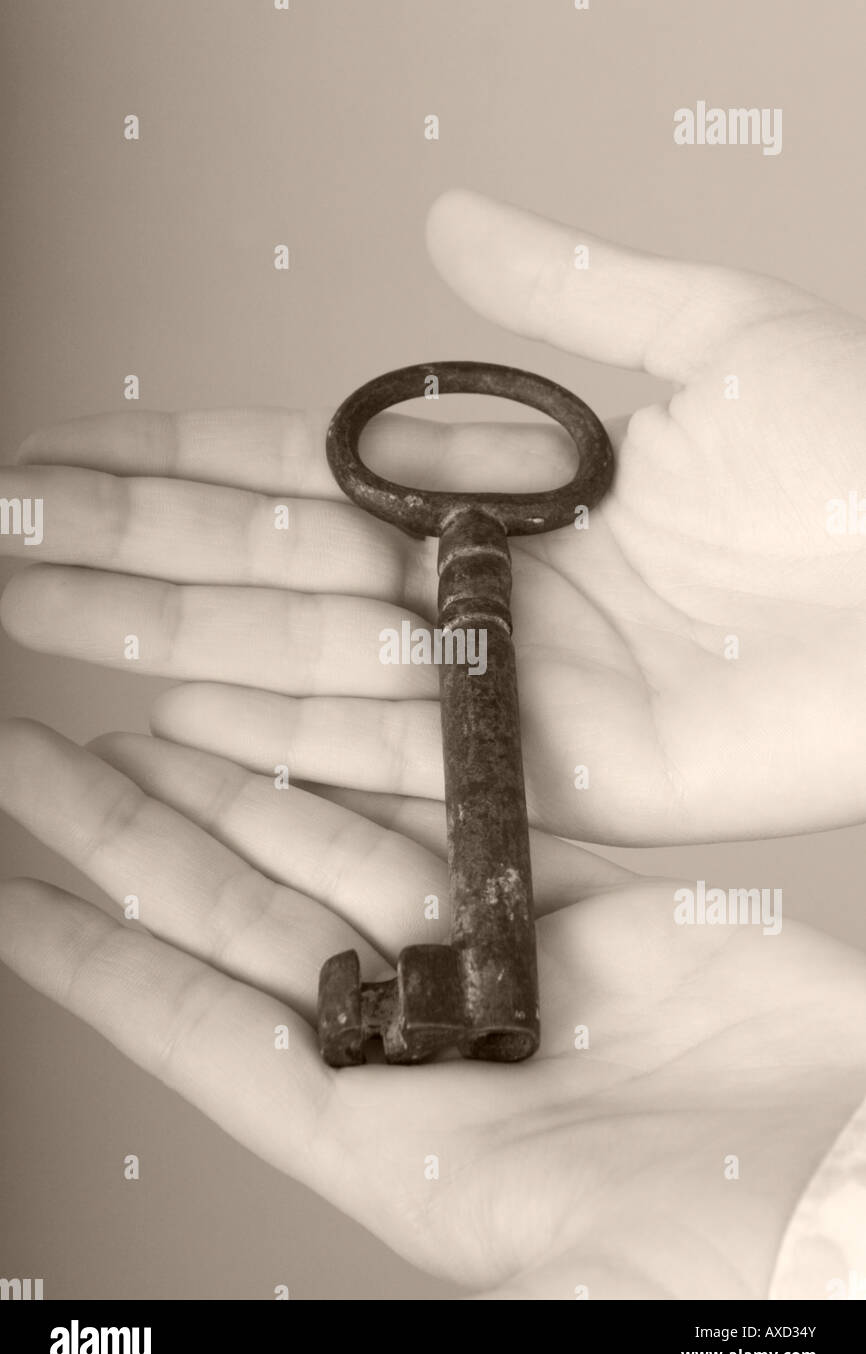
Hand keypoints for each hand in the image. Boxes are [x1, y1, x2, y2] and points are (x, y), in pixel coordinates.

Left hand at [2, 718, 863, 1297]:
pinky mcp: (573, 905)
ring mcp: (496, 962)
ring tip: (137, 732)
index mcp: (388, 1136)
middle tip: (44, 761)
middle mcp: (424, 1038)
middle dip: (136, 839)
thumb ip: (456, 1230)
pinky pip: (446, 820)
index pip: (196, 1028)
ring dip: (230, 792)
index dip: (96, 961)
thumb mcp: (569, 1275)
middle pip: (240, 917)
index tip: (10, 896)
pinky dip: (370, 775)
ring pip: (326, 853)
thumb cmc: (731, 1254)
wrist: (860, 1179)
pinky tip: (298, 734)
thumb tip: (346, 1228)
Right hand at [4, 189, 865, 842]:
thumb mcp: (712, 336)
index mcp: (510, 497)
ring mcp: (502, 696)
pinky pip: (386, 768)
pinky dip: (273, 750)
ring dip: (160, 641)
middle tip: (6, 538)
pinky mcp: (545, 783)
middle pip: (271, 576)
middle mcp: (484, 601)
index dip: (180, 465)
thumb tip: (445, 220)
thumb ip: (568, 287)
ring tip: (38, 613)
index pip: (304, 477)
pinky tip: (166, 726)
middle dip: (128, 552)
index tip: (70, 454)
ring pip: (298, 668)